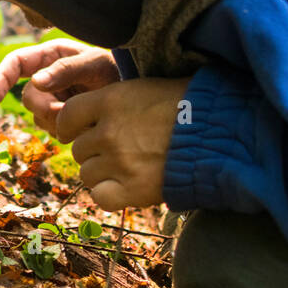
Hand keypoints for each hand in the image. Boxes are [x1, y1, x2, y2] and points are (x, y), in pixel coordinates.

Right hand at [0, 40, 118, 137]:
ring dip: (58, 121)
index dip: (0, 80)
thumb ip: (67, 69)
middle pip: (29, 98)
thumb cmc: (117, 67)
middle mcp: (46, 76)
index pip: (15, 64)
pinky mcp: (60, 115)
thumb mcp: (96, 63)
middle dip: (45, 108)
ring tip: (84, 114)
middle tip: (69, 112)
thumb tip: (36, 82)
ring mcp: (53, 97)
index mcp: (49, 55)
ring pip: (38, 117)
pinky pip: (51, 128)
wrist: (134, 89)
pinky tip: (82, 123)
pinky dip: (64, 130)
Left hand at [55, 78, 191, 209]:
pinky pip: (100, 197)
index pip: (67, 116)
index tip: (75, 132)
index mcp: (109, 101)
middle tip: (120, 150)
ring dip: (102, 173)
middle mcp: (109, 132)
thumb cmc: (184, 106)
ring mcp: (120, 162)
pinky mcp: (133, 189)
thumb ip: (108, 104)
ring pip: (87, 174)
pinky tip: (124, 187)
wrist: (220, 132)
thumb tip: (79, 123)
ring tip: (128, 167)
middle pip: (78, 149)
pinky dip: (108, 194)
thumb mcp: (142, 90)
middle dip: (93, 151)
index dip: (69, 126)